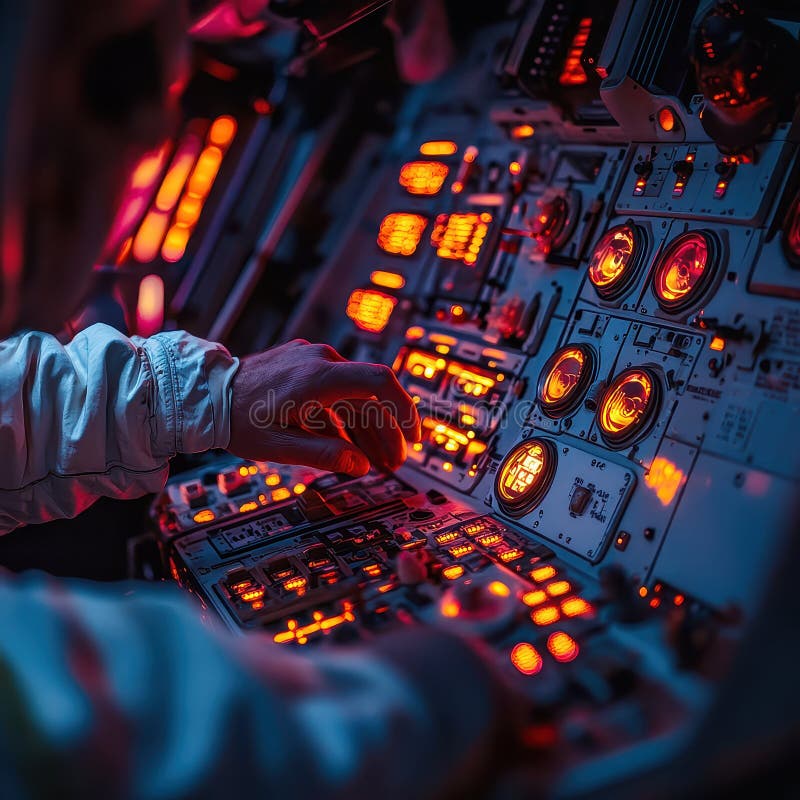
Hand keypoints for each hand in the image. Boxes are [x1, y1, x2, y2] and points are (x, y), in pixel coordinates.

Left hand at [228, 339, 420, 475]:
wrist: (206, 393)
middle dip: (386, 431)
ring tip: (378, 460)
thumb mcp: (280, 446)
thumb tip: (360, 466)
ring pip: (353, 395)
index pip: (379, 383)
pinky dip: (347, 417)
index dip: (404, 409)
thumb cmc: (238, 419)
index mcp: (318, 377)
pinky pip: (336, 391)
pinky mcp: (303, 366)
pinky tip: (352, 443)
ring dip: (368, 427)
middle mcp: (320, 361)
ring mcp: (311, 360)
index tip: (413, 435)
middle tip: (394, 462)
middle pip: (369, 396)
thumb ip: (325, 455)